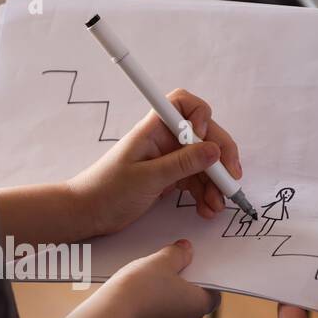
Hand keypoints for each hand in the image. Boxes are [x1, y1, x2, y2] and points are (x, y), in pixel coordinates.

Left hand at [68, 89, 241, 236]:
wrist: (87, 213)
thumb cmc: (107, 190)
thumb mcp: (147, 178)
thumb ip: (182, 164)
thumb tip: (214, 150)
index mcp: (153, 129)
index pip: (182, 104)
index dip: (200, 114)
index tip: (206, 137)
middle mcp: (162, 139)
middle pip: (202, 136)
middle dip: (220, 156)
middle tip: (231, 180)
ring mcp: (166, 158)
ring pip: (202, 161)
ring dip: (214, 182)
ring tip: (216, 206)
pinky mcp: (167, 176)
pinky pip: (194, 179)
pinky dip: (203, 192)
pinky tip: (206, 208)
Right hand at [105, 239, 220, 317]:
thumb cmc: (139, 288)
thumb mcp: (160, 262)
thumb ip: (177, 255)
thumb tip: (186, 250)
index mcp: (197, 306)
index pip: (212, 295)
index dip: (203, 282)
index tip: (190, 270)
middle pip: (190, 306)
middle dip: (180, 292)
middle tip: (164, 275)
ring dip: (162, 306)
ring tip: (144, 289)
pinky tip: (132, 305)